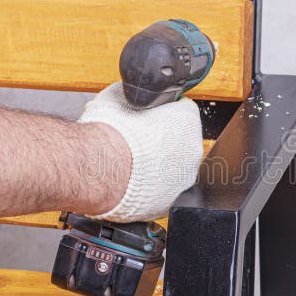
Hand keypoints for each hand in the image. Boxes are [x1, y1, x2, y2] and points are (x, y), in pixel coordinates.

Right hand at [78, 82, 203, 222]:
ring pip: (171, 168)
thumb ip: (136, 97)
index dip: (160, 113)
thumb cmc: (112, 132)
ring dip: (156, 165)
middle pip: (179, 141)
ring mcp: (183, 177)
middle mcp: (192, 148)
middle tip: (136, 141)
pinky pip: (160, 190)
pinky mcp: (169, 200)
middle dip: (160, 141)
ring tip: (131, 162)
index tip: (147, 118)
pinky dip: (148, 186)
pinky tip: (130, 180)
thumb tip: (131, 95)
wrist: (102, 166)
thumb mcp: (120, 96)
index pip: (180, 110)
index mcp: (187, 117)